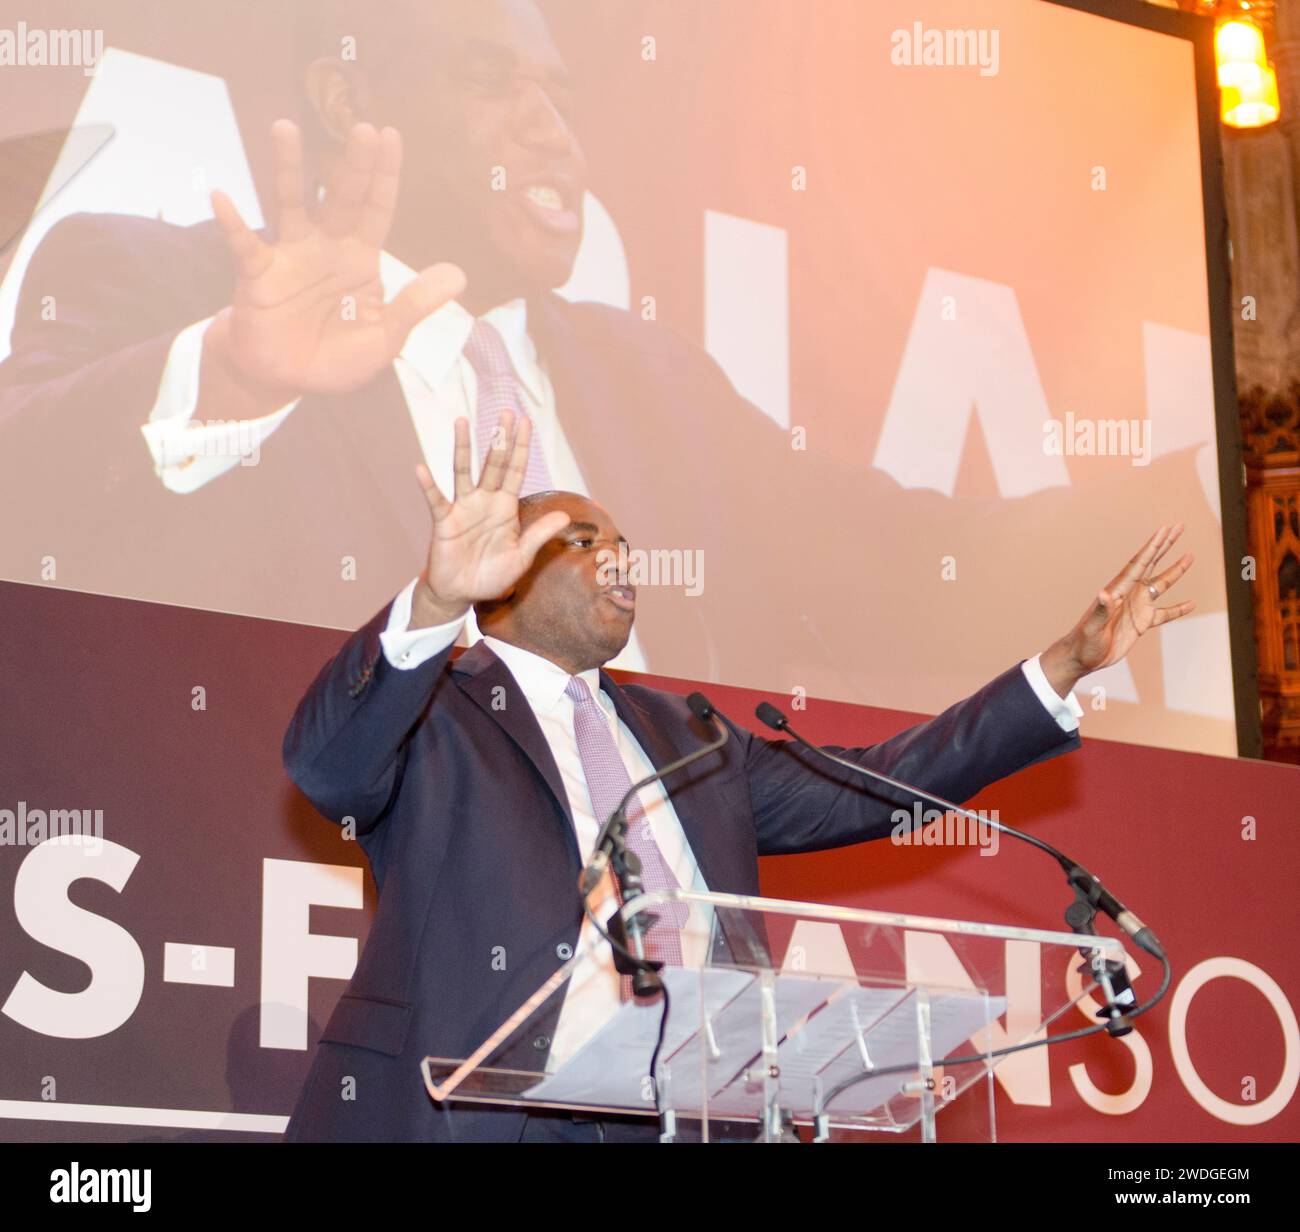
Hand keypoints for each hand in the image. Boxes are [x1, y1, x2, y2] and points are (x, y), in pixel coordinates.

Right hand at [202, 119, 463, 411]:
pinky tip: (223, 198)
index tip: (391, 136)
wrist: (287, 378)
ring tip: (286, 128)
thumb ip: (415, 305)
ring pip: (290, 204)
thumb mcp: (385, 338)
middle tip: (363, 127)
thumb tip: (458, 276)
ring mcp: (290, 256)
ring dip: (288, 169)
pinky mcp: (258, 275)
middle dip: (354, 165)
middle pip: (343, 198)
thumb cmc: (337, 356)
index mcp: (360, 259)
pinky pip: (244, 245)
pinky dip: (233, 224)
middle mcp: (326, 247)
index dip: (384, 175)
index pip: (376, 209)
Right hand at [411, 412, 570, 625]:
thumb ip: (539, 534)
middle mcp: (484, 501)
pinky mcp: (444, 521)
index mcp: (505, 507)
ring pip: (463, 472)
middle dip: (500, 439)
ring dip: (463, 447)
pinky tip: (422, 469)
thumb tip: (565, 515)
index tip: (526, 422)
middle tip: (506, 412)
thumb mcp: (521, 556)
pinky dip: (429, 485)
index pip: (516, 471)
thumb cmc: (492, 574)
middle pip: (494, 464)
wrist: (463, 593)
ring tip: (462, 422)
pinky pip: (436, 500)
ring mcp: (463, 508)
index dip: (521, 448)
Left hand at [1040, 523, 1194, 696]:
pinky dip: (1178, 609)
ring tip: (1190, 555)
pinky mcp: (1141, 623)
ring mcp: (1136, 607)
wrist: (1082, 658)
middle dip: (1165, 545)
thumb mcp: (1092, 627)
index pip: (1140, 563)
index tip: (1166, 529)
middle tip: (1179, 526)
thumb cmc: (1084, 642)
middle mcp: (1129, 594)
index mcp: (1119, 590)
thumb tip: (1104, 594)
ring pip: (1161, 585)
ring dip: (1176, 571)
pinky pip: (1164, 613)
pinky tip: (1191, 604)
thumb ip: (1100, 611)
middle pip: (1152, 564)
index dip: (1153, 546)